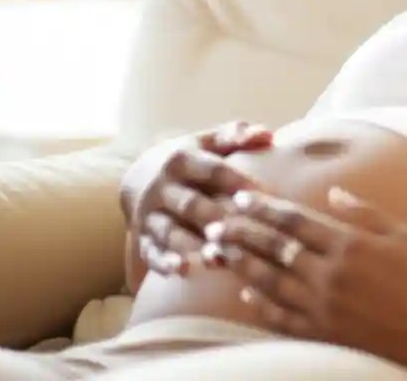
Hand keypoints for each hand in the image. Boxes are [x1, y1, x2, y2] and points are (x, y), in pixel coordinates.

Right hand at [124, 121, 271, 274]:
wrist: (138, 179)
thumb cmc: (190, 162)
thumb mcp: (207, 143)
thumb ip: (236, 137)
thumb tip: (267, 134)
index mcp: (181, 160)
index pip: (213, 170)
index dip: (239, 182)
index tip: (269, 195)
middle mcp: (162, 188)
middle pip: (192, 205)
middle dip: (218, 219)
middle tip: (247, 233)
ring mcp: (150, 216)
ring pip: (171, 232)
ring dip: (193, 246)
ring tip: (219, 258)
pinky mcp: (142, 239)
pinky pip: (150, 253)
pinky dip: (164, 263)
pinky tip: (184, 271)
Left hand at [201, 187, 406, 369]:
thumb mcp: (403, 235)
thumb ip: (365, 212)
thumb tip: (333, 192)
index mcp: (350, 244)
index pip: (295, 220)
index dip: (265, 207)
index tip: (243, 198)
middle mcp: (330, 273)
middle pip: (274, 247)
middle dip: (242, 231)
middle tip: (217, 221)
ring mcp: (323, 306)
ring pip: (270, 280)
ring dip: (242, 263)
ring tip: (220, 251)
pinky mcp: (322, 333)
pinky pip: (281, 318)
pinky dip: (260, 305)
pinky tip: (246, 295)